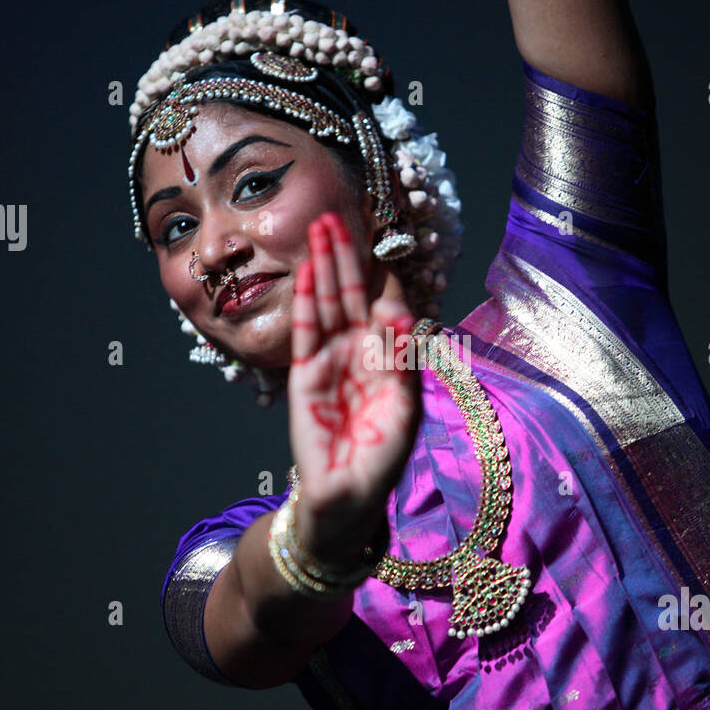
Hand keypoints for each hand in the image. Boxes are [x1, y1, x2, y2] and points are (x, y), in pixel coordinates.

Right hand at [287, 212, 422, 568]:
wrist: (347, 495)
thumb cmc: (382, 456)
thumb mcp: (405, 407)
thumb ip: (402, 359)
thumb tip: (402, 313)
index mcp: (388, 357)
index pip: (386, 303)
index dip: (384, 271)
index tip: (385, 235)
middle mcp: (358, 351)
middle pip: (352, 292)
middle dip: (348, 254)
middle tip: (341, 214)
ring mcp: (330, 359)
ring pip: (328, 301)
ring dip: (325, 264)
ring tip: (321, 226)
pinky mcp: (305, 374)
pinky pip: (307, 328)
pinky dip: (309, 298)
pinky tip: (310, 269)